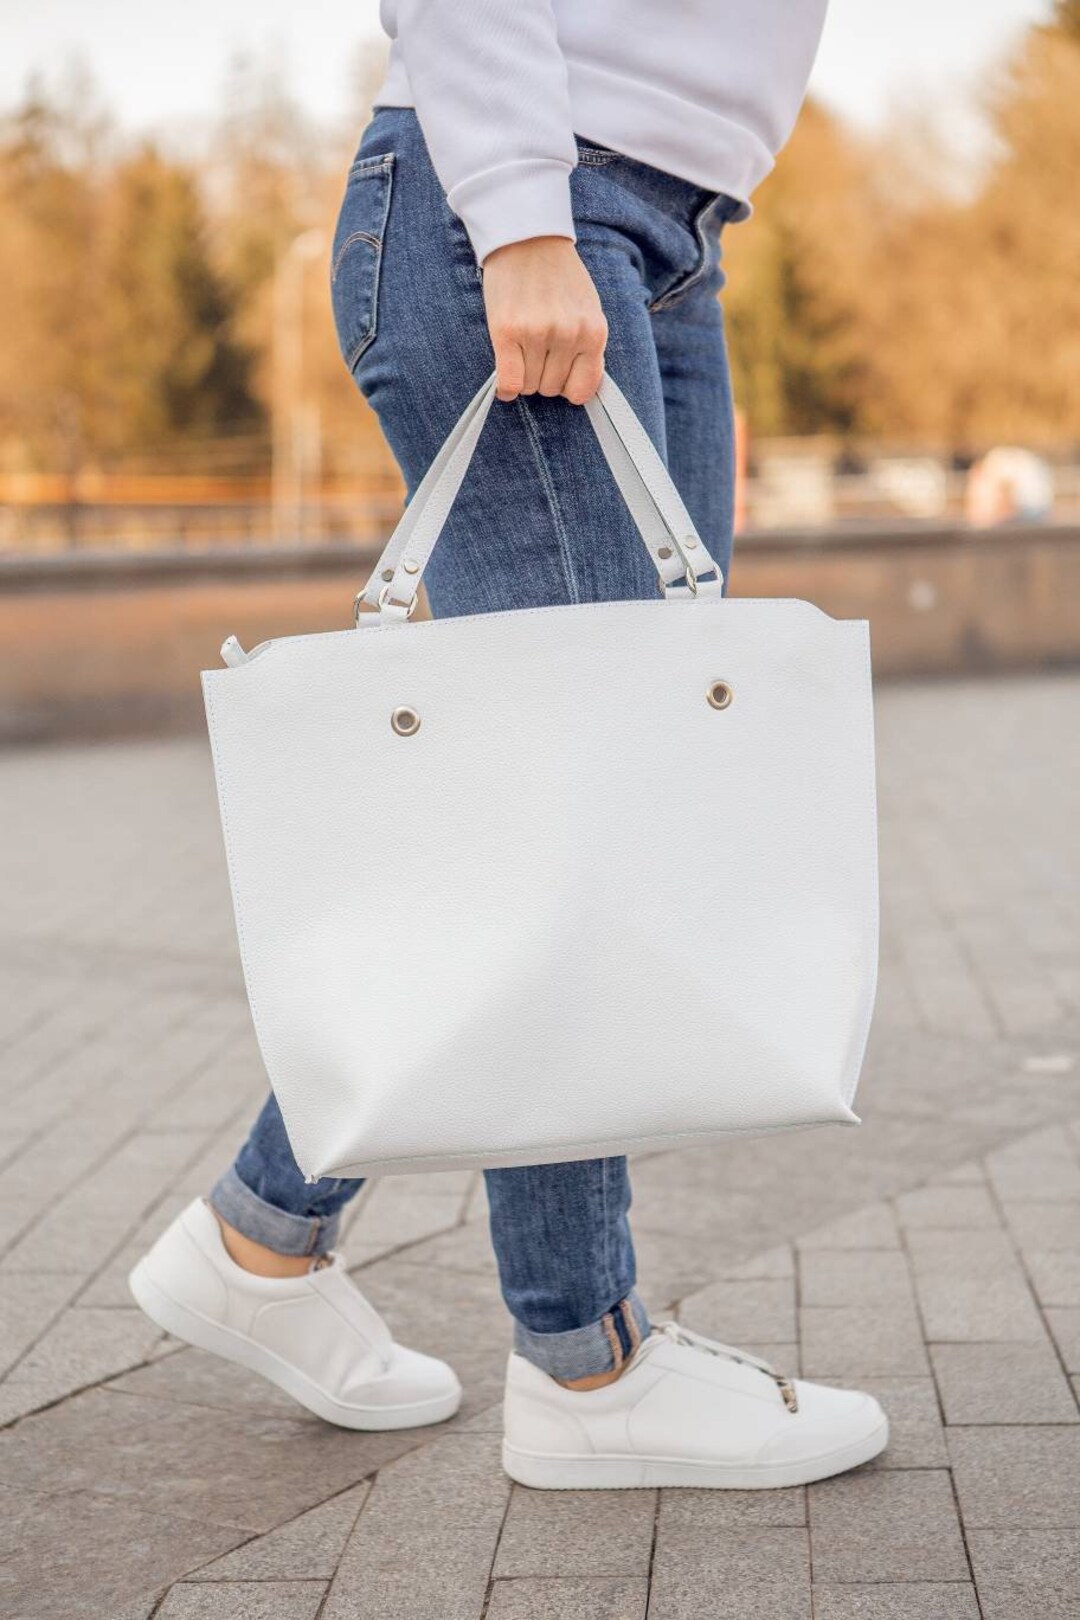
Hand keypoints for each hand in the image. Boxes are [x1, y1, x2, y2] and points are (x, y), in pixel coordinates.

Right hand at [482, 236, 607, 404]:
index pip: (583, 389)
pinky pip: (510, 381)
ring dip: (524, 378)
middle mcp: (568, 335)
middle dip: (543, 378)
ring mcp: (538, 333)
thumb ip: (587, 346)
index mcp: (594, 332)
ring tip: (522, 354)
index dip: (568, 388)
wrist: (528, 238)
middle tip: (536, 356)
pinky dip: (506, 388)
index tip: (559, 377)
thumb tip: (580, 387)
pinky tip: (505, 383)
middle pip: (552, 388)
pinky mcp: (508, 331)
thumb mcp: (587, 310)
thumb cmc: (558, 276)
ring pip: (530, 386)